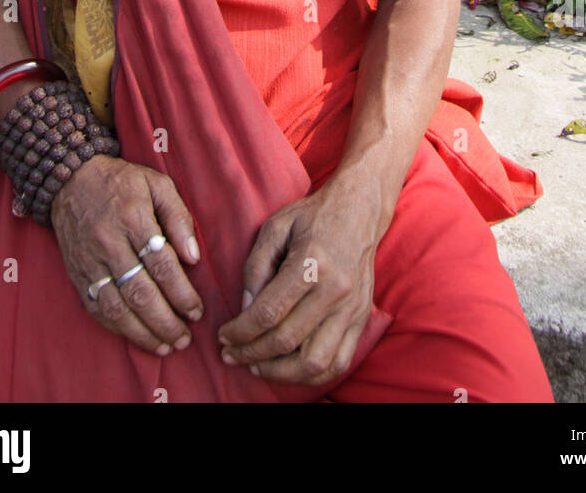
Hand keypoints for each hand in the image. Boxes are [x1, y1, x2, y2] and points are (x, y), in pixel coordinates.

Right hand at [51, 154, 203, 355]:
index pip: (162, 265)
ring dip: (143, 333)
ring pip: (117, 308)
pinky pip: (96, 308)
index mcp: (134, 219)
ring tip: (165, 346)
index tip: (197, 311)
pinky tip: (136, 337)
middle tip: (185, 339)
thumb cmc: (121, 182)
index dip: (181, 293)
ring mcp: (90, 262)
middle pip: (140, 293)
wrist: (71, 180)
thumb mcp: (157, 184)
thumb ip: (178, 218)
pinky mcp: (77, 274)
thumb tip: (194, 257)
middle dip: (165, 322)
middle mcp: (109, 244)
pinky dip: (116, 328)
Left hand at [216, 178, 380, 386]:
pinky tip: (289, 368)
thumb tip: (245, 309)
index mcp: (312, 263)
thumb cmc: (313, 216)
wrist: (359, 210)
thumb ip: (256, 267)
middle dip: (251, 354)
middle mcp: (336, 290)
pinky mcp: (361, 318)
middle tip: (231, 354)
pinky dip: (312, 374)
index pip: (269, 313)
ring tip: (258, 366)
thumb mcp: (276, 227)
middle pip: (287, 341)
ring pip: (315, 362)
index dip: (240, 332)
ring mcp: (352, 308)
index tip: (223, 336)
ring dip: (280, 372)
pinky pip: (339, 362)